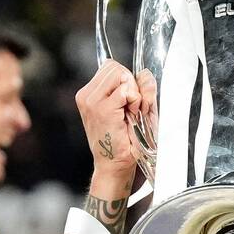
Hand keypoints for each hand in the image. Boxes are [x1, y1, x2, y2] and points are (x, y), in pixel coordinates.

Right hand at [76, 60, 155, 192]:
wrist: (114, 167)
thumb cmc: (124, 143)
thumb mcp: (134, 110)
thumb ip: (141, 89)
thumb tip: (146, 74)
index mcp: (89, 94)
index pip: (110, 67)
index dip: (125, 80)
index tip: (127, 103)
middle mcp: (87, 95)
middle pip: (115, 67)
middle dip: (129, 84)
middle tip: (130, 109)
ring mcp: (92, 101)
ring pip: (120, 74)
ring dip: (132, 93)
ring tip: (129, 114)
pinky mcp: (102, 109)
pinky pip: (126, 90)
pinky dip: (134, 101)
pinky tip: (130, 117)